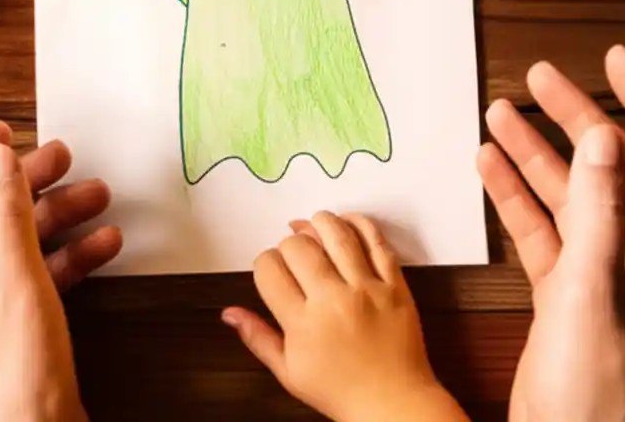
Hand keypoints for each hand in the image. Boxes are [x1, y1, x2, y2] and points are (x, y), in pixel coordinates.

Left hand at [0, 122, 122, 421]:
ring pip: (8, 244)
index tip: (3, 136)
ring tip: (99, 195)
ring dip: (54, 218)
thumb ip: (5, 216)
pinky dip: (65, 258)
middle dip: (22, 186)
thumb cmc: (10, 393)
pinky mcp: (3, 331)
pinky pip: (29, 277)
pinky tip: (104, 244)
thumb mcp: (14, 288)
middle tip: (63, 157)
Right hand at [223, 212, 467, 421]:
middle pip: (299, 246)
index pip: (270, 268)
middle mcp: (332, 300)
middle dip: (289, 242)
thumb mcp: (288, 372)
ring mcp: (366, 289)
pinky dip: (360, 225)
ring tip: (312, 225)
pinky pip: (377, 243)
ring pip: (337, 235)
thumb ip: (258, 337)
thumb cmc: (339, 391)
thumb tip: (229, 313)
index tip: (271, 267)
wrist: (393, 403)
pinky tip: (347, 222)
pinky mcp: (394, 285)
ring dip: (320, 222)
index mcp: (302, 322)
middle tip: (292, 251)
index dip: (265, 261)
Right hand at [479, 45, 624, 420]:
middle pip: (617, 170)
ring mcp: (608, 276)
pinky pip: (545, 231)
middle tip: (537, 79)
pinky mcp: (570, 294)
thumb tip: (605, 140)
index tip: (612, 61)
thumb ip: (599, 214)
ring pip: (574, 197)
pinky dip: (516, 199)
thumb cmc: (598, 395)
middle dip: (576, 122)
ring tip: (497, 113)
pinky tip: (488, 167)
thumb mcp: (594, 296)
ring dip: (536, 157)